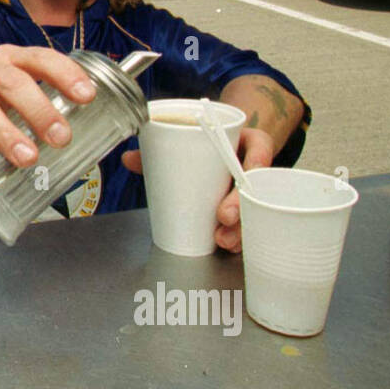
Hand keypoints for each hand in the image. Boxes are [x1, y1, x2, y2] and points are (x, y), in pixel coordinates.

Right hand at [0, 44, 96, 172]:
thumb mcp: (10, 79)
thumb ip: (37, 98)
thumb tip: (75, 133)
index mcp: (12, 58)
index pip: (42, 59)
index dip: (65, 74)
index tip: (87, 96)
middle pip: (13, 83)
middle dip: (39, 110)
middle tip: (61, 138)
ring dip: (5, 133)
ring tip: (27, 159)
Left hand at [122, 126, 274, 252]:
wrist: (227, 146)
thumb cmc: (210, 144)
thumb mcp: (190, 141)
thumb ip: (161, 148)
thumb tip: (129, 159)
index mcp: (250, 143)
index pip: (260, 150)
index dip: (253, 168)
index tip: (236, 187)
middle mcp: (256, 166)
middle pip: (259, 187)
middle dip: (242, 208)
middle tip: (223, 220)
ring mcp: (256, 189)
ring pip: (258, 209)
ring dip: (241, 228)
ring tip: (223, 241)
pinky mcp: (252, 207)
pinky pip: (253, 222)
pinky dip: (240, 235)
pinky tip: (231, 247)